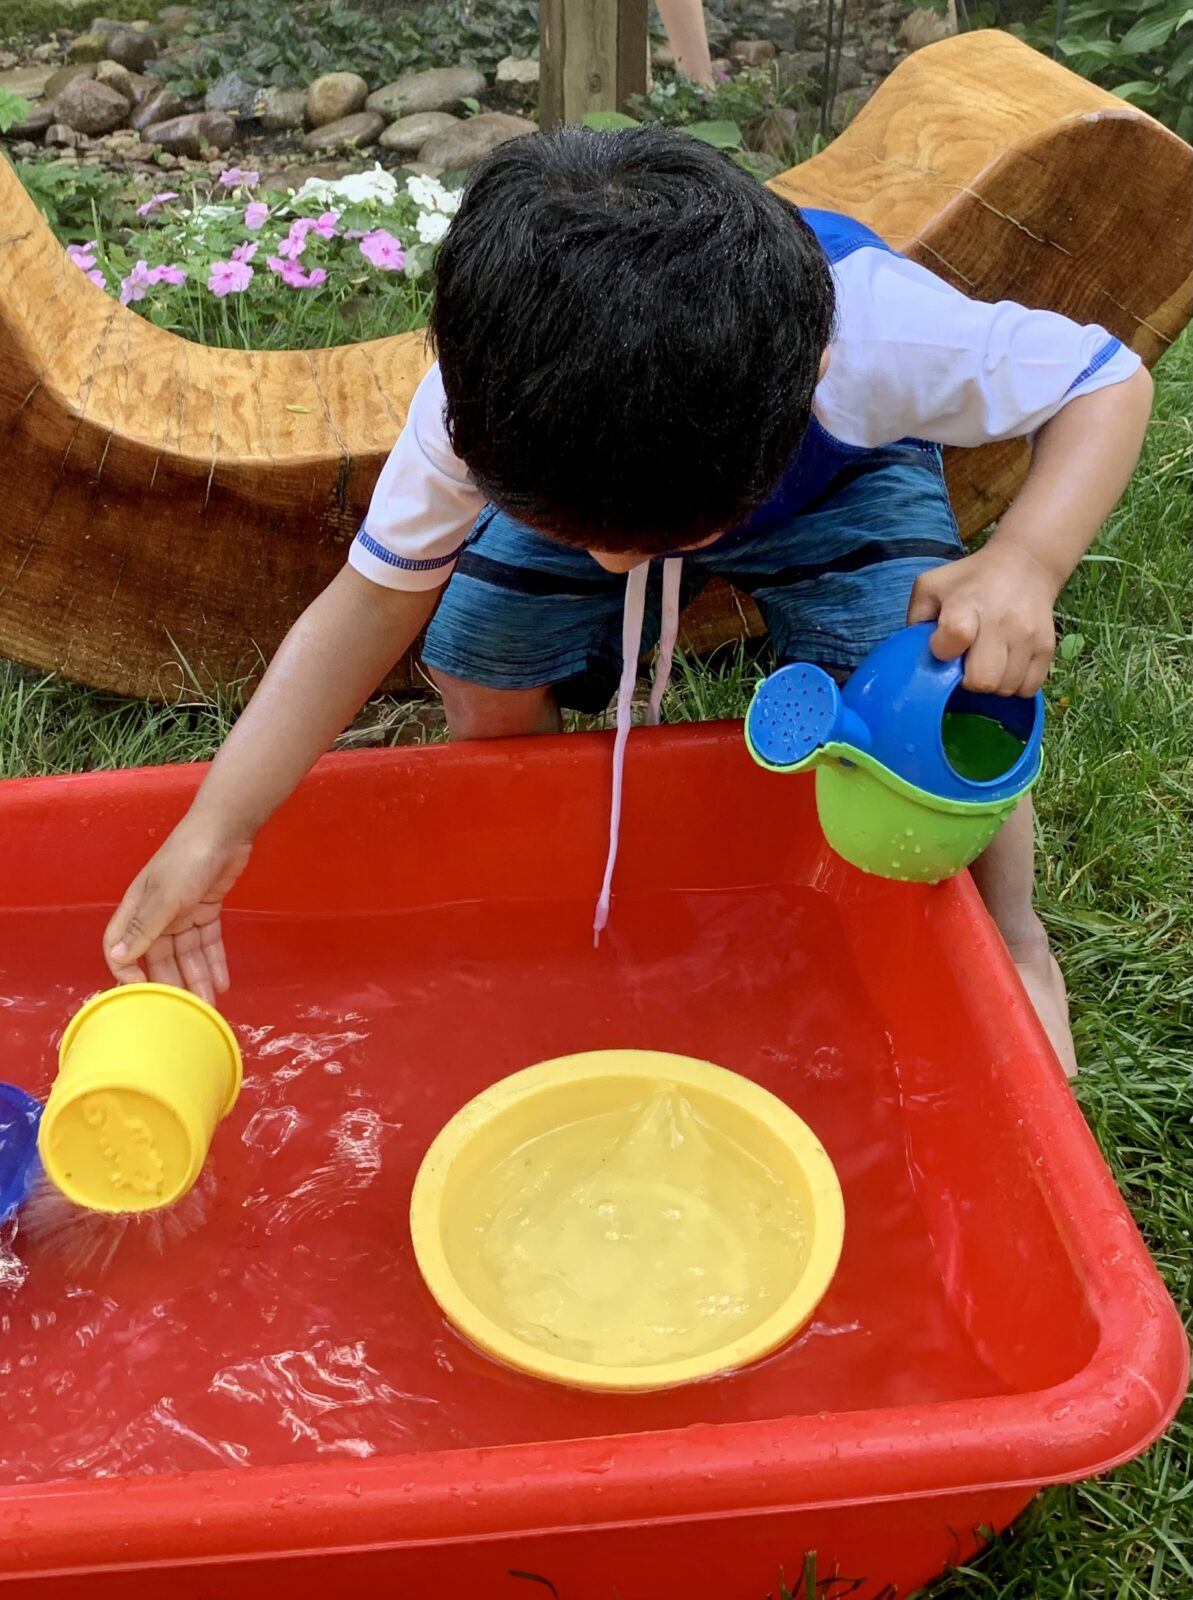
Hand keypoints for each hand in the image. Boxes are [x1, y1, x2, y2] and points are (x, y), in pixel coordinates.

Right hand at [103, 821, 252, 1001]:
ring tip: (209, 1004)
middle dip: (171, 982)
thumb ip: (145, 927)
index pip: (121, 947)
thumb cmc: (187, 859)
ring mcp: (182, 912)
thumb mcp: (165, 896)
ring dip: (196, 977)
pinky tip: (221, 983)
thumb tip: (118, 958)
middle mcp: (156, 914)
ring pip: (186, 953)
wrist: (224, 831)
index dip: (128, 972)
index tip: (143, 994)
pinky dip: (214, 962)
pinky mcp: (206, 910)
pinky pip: (207, 942)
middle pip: (158, 957)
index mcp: (137, 909)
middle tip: (184, 1011)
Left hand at [907, 543, 1057, 696]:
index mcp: (967, 604)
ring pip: (1006, 688)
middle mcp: (1002, 621)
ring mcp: (1028, 636)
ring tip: (987, 662)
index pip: (955, 637)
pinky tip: (1006, 666)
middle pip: (984, 680)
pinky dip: (1014, 684)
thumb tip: (913, 655)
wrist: (1025, 564)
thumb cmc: (970, 580)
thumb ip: (916, 619)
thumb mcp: (932, 586)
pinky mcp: (1047, 648)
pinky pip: (1028, 688)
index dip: (944, 649)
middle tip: (967, 664)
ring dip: (992, 683)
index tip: (944, 645)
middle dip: (969, 680)